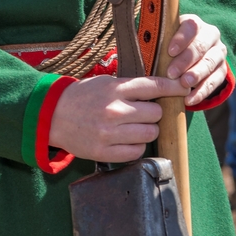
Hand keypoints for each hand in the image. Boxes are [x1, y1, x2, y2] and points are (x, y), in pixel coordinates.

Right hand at [48, 74, 189, 161]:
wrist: (51, 116)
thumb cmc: (82, 97)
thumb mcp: (105, 82)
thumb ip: (131, 86)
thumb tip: (162, 90)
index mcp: (115, 89)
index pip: (154, 86)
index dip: (173, 88)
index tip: (183, 89)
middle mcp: (114, 110)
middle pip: (156, 114)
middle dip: (154, 113)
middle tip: (144, 113)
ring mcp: (109, 133)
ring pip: (149, 134)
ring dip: (148, 130)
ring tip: (135, 127)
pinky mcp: (104, 152)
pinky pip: (136, 152)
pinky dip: (136, 147)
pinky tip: (127, 140)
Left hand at [163, 13, 228, 105]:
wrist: (188, 58)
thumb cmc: (168, 48)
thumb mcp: (163, 40)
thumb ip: (154, 40)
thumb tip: (138, 43)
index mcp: (194, 23)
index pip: (191, 26)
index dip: (181, 38)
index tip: (170, 52)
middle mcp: (210, 35)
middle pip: (201, 46)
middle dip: (186, 61)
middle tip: (172, 74)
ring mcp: (218, 53)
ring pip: (211, 63)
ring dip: (197, 75)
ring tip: (184, 87)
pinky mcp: (222, 70)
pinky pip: (215, 81)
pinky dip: (202, 91)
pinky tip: (190, 100)